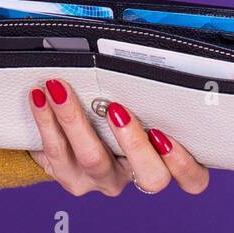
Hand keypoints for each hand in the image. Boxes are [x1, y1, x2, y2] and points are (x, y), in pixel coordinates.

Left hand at [26, 79, 211, 195]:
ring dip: (76, 119)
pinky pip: (56, 152)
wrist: (60, 136)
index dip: (183, 163)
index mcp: (161, 161)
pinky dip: (46, 119)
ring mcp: (101, 180)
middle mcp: (133, 176)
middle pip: (149, 176)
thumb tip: (143, 52)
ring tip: (60, 89)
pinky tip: (40, 96)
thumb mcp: (131, 103)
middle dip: (134, 142)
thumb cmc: (106, 110)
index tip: (164, 133)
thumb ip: (143, 93)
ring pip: (94, 159)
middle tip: (117, 109)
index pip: (193, 178)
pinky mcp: (69, 177)